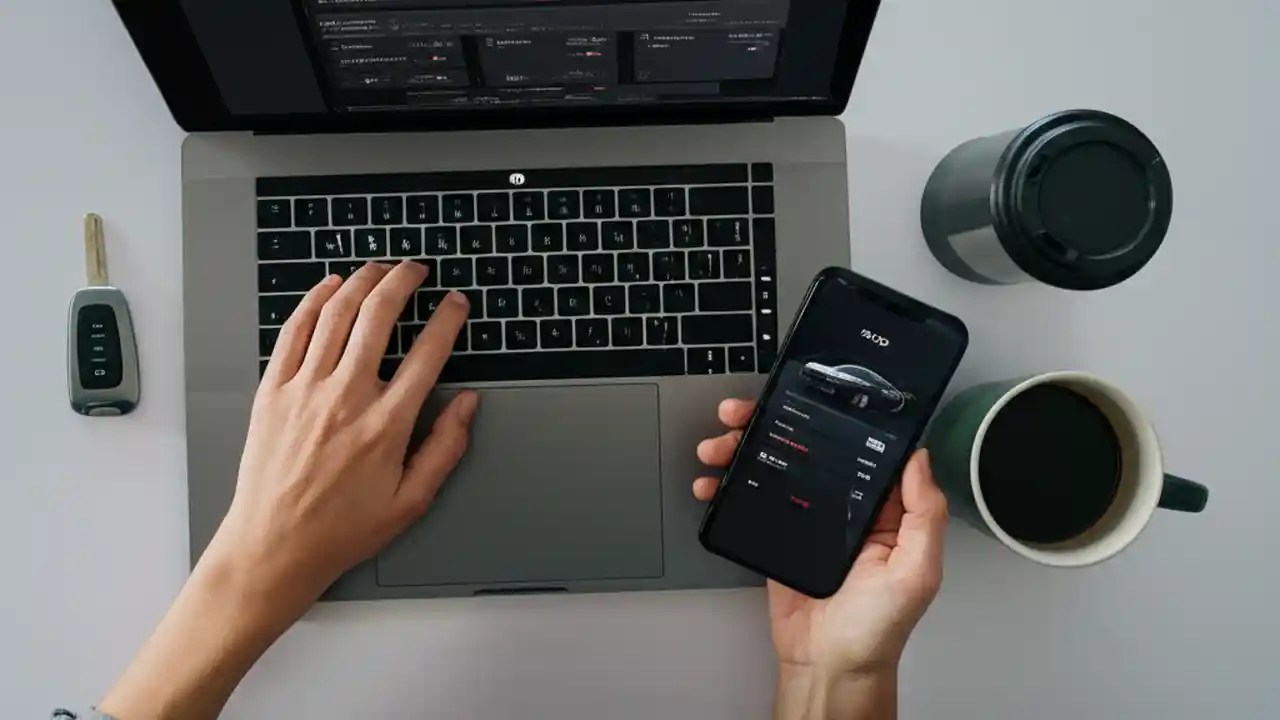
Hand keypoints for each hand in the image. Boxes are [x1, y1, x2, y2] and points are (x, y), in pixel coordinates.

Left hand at [213, 261, 477, 613]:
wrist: (272, 547)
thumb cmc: (341, 530)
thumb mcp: (411, 502)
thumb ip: (445, 448)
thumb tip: (467, 404)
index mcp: (386, 425)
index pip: (428, 353)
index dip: (448, 320)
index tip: (455, 304)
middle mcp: (346, 398)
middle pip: (379, 316)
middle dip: (403, 282)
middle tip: (416, 270)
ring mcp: (304, 390)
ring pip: (336, 313)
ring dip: (362, 281)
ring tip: (379, 269)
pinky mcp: (272, 392)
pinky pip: (294, 331)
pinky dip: (313, 301)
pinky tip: (329, 287)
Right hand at [694, 399, 948, 716]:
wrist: (830, 668)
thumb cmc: (877, 630)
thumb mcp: (917, 571)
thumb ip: (925, 514)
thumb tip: (920, 459)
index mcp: (883, 507)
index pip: (855, 446)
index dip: (827, 416)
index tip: (800, 398)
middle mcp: (844, 507)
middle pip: (804, 447)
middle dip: (768, 424)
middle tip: (741, 416)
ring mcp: (807, 519)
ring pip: (771, 467)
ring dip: (740, 450)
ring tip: (718, 448)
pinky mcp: (778, 537)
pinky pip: (750, 502)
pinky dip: (726, 488)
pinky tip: (713, 483)